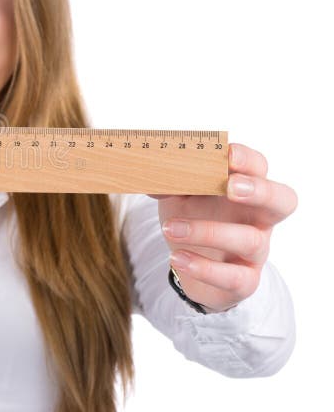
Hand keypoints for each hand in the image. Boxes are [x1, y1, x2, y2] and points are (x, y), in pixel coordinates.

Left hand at [149, 142, 297, 312]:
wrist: (189, 264)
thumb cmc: (191, 218)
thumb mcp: (177, 195)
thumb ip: (169, 182)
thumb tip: (152, 175)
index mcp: (244, 188)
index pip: (259, 167)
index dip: (248, 160)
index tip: (228, 154)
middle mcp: (258, 218)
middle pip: (282, 200)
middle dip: (259, 191)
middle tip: (230, 187)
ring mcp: (255, 250)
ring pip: (250, 240)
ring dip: (207, 232)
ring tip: (169, 228)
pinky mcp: (244, 280)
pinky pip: (235, 278)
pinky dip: (204, 268)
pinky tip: (177, 258)